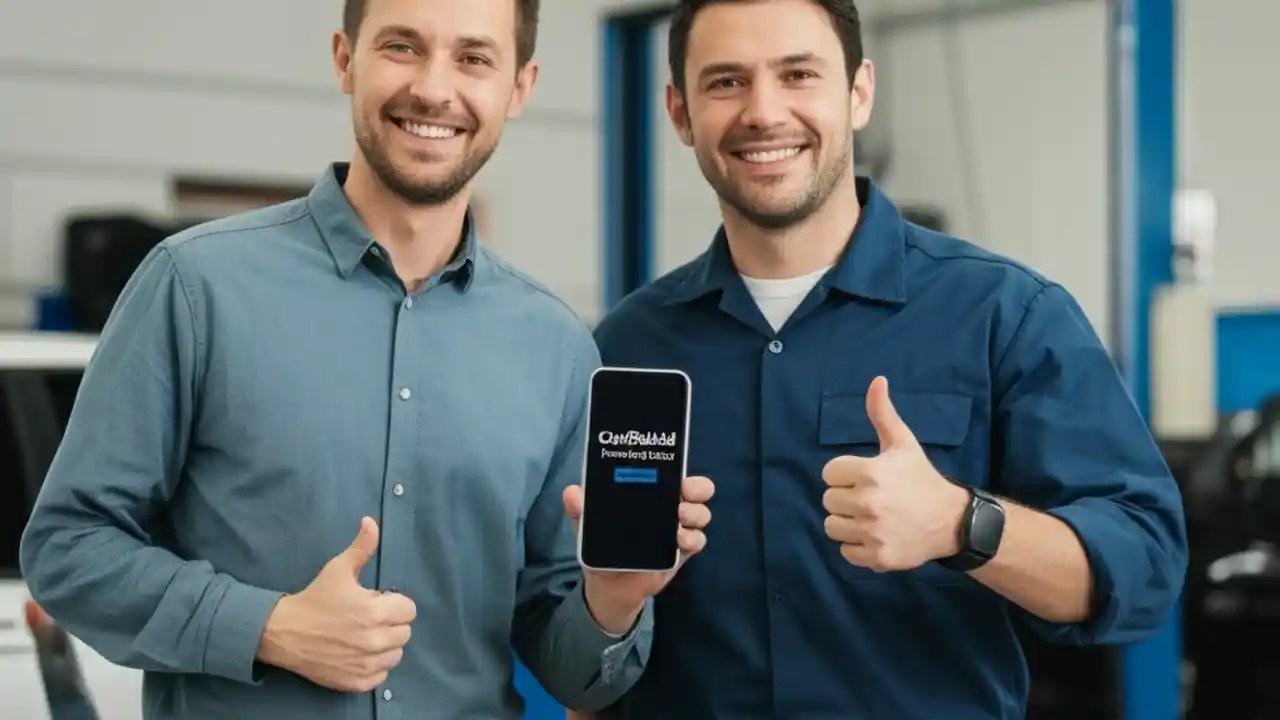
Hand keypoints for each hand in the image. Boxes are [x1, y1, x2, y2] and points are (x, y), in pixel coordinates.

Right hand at [257, 517, 416, 691]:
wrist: (283, 632)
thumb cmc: (314, 599)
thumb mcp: (338, 569)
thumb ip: (361, 547)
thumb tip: (371, 522)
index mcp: (376, 611)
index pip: (409, 610)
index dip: (395, 604)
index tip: (378, 602)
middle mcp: (375, 640)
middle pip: (404, 633)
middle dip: (390, 623)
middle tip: (368, 619)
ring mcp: (366, 663)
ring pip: (395, 655)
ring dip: (385, 646)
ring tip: (364, 636)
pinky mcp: (356, 681)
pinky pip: (381, 675)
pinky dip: (374, 667)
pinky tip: (358, 654)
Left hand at [562, 475, 714, 633]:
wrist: (609, 584)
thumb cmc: (603, 544)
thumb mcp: (587, 524)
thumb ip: (580, 508)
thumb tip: (572, 493)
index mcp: (651, 493)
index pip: (673, 473)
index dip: (679, 468)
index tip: (674, 471)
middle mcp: (670, 506)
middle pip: (699, 489)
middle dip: (698, 487)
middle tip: (684, 493)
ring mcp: (679, 529)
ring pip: (702, 514)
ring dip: (695, 512)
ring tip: (678, 518)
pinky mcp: (682, 552)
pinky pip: (698, 541)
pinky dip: (692, 538)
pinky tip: (677, 540)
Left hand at [821, 377, 968, 572]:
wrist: (951, 521)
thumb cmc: (921, 478)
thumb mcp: (903, 444)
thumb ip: (883, 414)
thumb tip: (877, 380)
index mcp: (870, 473)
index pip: (829, 473)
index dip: (845, 474)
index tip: (865, 477)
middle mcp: (868, 503)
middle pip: (829, 500)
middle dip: (846, 497)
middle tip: (870, 497)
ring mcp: (872, 532)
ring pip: (832, 526)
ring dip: (847, 523)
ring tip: (870, 516)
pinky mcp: (877, 557)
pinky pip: (845, 551)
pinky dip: (857, 546)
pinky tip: (876, 535)